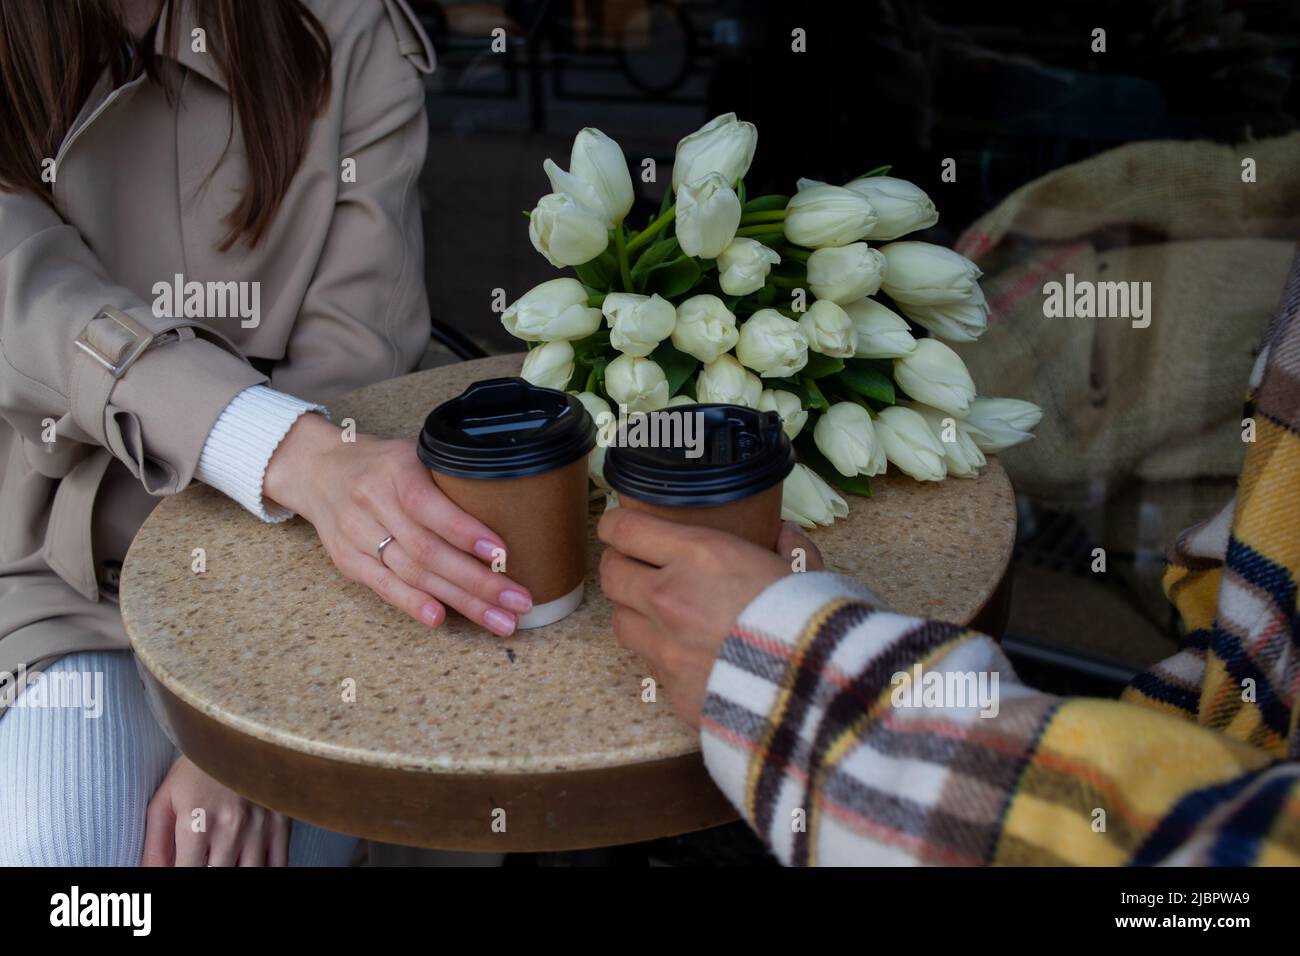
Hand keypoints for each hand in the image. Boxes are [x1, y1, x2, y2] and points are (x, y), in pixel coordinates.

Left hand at [142, 756, 288, 865]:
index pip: (187, 874)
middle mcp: (231, 828)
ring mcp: (260, 826)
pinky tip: (250, 863)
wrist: (235, 731)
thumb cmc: (195, 768)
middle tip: (204, 858)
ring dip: (235, 869)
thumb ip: (155, 845)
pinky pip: (279, 863)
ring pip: (250, 872)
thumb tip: (149, 874)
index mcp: (197, 824)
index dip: (181, 878)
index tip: (184, 866)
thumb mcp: (164, 802)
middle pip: (219, 876)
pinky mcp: (281, 821)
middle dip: (208, 871)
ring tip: (225, 859)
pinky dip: (267, 869)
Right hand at [264, 413, 531, 636]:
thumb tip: (514, 509)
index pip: (429, 505)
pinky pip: (383, 586)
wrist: (317, 468)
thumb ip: (450, 479)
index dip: (465, 532)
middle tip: (518, 602)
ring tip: (499, 621)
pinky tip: (441, 619)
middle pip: (428, 550)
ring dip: (460, 602)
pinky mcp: (347, 559)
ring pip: (413, 574)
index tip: (502, 553)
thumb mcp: (414, 453)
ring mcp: (356, 533)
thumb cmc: (383, 463)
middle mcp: (372, 502)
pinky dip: (413, 604)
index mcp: (395, 470)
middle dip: (478, 582)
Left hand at [597, 510, 822, 726]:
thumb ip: (791, 550)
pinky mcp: (671, 689)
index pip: (626, 529)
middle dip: (619, 564)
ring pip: (620, 621)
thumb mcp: (807, 572)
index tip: (618, 524)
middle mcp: (670, 598)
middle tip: (633, 564)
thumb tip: (785, 537)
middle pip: (611, 574)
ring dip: (634, 612)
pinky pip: (650, 666)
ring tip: (657, 612)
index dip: (615, 523)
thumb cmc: (815, 625)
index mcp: (700, 557)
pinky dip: (663, 657)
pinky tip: (689, 655)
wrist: (819, 695)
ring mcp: (665, 648)